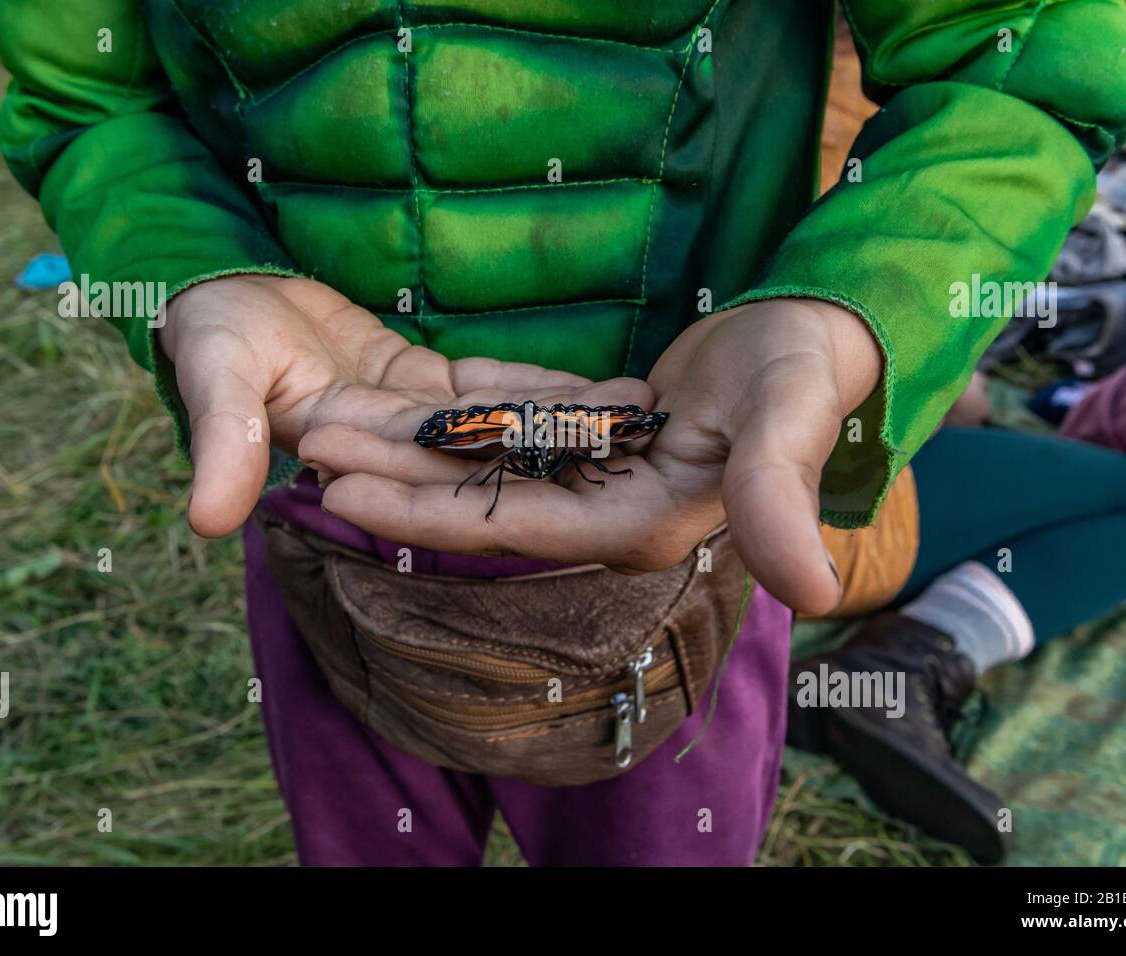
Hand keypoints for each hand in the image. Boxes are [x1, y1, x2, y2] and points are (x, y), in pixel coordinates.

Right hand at [160, 275, 650, 536]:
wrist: (214, 286)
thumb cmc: (205, 328)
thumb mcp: (210, 378)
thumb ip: (222, 440)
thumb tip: (209, 520)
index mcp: (349, 459)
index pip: (425, 476)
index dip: (490, 479)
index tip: (558, 479)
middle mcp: (391, 449)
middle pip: (482, 455)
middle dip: (555, 450)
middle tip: (634, 445)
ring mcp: (410, 417)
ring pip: (496, 423)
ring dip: (563, 419)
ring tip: (637, 410)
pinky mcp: (422, 383)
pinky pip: (487, 389)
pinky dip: (535, 387)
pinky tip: (594, 390)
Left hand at [301, 298, 881, 613]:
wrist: (816, 334)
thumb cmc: (804, 372)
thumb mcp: (789, 424)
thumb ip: (781, 499)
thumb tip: (818, 593)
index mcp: (642, 523)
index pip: (514, 529)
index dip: (427, 513)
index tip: (343, 490)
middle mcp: (605, 512)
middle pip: (482, 504)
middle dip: (394, 480)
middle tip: (306, 448)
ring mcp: (593, 477)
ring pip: (482, 467)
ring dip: (408, 448)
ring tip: (328, 421)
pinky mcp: (588, 441)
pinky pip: (506, 430)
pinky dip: (452, 418)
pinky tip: (395, 405)